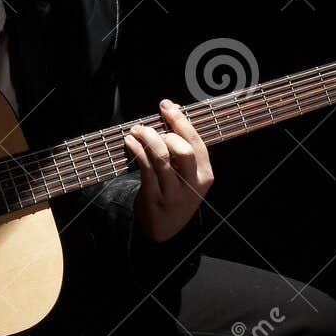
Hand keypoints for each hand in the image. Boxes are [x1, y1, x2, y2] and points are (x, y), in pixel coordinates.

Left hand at [124, 98, 213, 244]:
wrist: (165, 229)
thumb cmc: (175, 193)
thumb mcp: (188, 175)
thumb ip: (183, 146)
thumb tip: (172, 110)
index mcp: (205, 175)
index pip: (196, 143)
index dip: (180, 121)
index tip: (166, 106)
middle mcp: (192, 185)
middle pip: (183, 150)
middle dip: (164, 133)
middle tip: (147, 128)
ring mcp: (173, 193)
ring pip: (162, 159)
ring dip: (147, 139)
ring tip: (136, 131)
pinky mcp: (154, 198)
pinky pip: (146, 170)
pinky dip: (137, 151)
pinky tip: (130, 142)